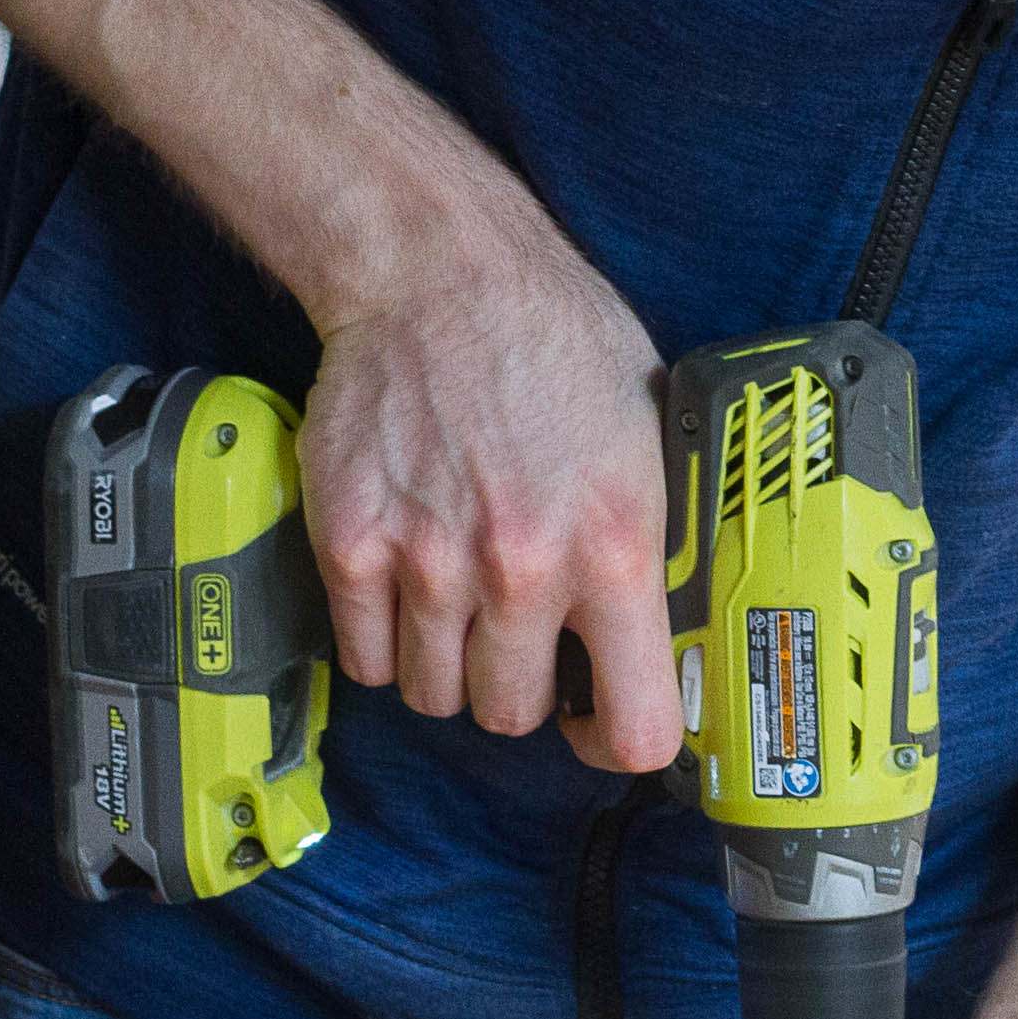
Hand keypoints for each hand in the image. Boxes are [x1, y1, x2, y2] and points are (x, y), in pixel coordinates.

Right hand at [299, 206, 679, 770]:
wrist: (442, 276)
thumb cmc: (554, 341)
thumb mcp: (649, 439)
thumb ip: (649, 541)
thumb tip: (666, 627)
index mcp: (614, 548)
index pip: (631, 726)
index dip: (617, 742)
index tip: (603, 724)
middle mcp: (521, 570)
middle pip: (514, 716)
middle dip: (522, 689)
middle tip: (521, 641)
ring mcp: (429, 562)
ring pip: (435, 696)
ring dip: (450, 668)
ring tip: (460, 610)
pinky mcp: (351, 545)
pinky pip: (366, 658)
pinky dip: (384, 641)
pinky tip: (406, 591)